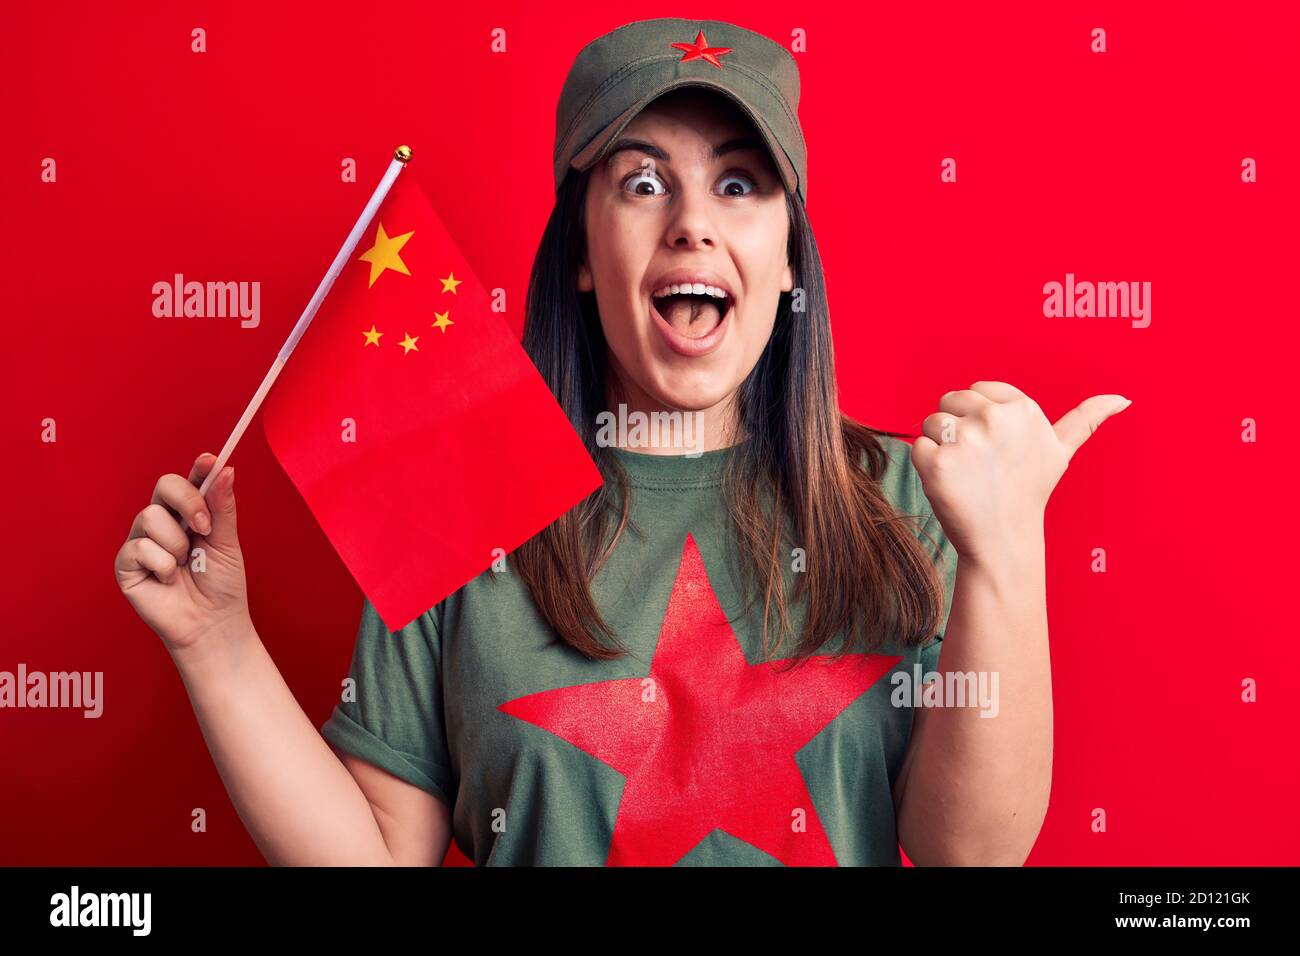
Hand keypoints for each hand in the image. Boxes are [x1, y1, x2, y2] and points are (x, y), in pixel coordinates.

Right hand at [114, 452, 251, 654]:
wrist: (212, 624)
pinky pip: (140, 548)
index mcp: (189, 514)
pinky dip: (163, 565)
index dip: (198, 468)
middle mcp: (163, 522)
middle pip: (164, 485)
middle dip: (188, 501)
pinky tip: (168, 580)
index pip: (189, 481)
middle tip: (204, 528)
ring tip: (185, 566)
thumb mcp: (227, 544)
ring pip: (150, 516)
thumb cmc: (221, 586)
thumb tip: (225, 470)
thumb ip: (222, 508)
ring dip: (177, 544)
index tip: (210, 460)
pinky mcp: (126, 564)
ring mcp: (142, 541)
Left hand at [911, 382, 1130, 564]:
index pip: (976, 389)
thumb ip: (1087, 419)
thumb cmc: (1028, 493)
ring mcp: (965, 440)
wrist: (1004, 540)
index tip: (994, 447)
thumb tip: (1124, 399)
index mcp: (1022, 409)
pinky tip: (949, 484)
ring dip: (940, 447)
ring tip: (966, 474)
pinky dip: (925, 465)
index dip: (978, 417)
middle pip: (950, 401)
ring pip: (931, 423)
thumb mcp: (1060, 452)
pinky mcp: (937, 463)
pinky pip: (916, 447)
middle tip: (978, 463)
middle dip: (957, 428)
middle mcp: (995, 419)